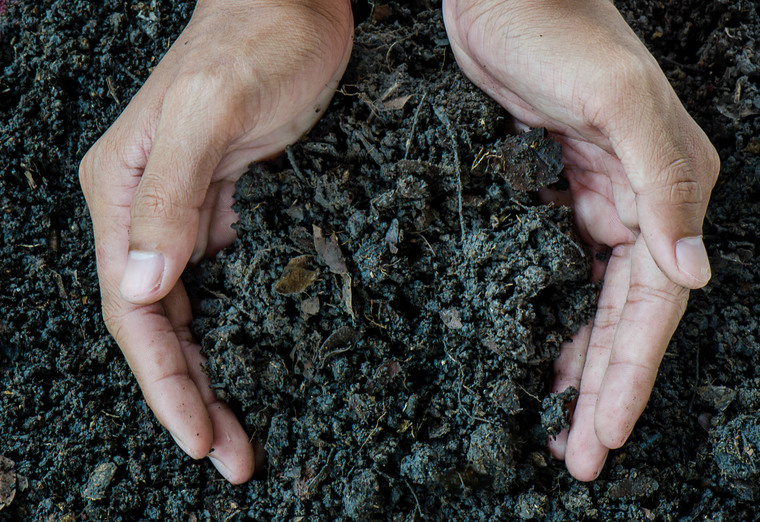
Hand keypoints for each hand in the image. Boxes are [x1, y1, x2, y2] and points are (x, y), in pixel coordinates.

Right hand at [79, 0, 352, 482]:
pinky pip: (206, 286)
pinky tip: (234, 366)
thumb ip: (171, 192)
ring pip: (178, 312)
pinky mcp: (216, 206)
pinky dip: (218, 334)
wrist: (298, 3)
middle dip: (186, 396)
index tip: (198, 439)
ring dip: (202, 376)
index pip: (131, 311)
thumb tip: (136, 286)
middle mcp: (139, 209)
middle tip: (229, 458)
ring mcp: (177, 209)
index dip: (162, 382)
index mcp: (120, 191)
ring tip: (234, 435)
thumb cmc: (260, 38)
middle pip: (153, 325)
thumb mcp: (214, 108)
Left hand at [443, 0, 718, 479]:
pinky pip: (562, 277)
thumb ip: (664, 182)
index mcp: (670, 188)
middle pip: (624, 319)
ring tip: (561, 430)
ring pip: (594, 307)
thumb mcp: (616, 99)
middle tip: (580, 458)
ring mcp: (598, 204)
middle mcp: (643, 205)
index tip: (604, 432)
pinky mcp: (557, 199)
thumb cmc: (559, 32)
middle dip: (605, 390)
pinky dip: (556, 323)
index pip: (655, 303)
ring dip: (582, 370)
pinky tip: (542, 361)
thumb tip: (696, 273)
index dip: (631, 370)